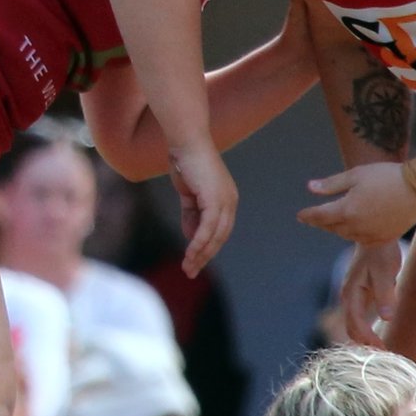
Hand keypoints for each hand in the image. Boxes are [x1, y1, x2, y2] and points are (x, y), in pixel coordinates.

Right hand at [166, 142, 237, 275]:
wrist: (186, 144)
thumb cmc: (186, 163)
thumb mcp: (188, 193)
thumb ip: (191, 214)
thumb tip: (192, 236)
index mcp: (225, 200)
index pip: (219, 230)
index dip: (207, 247)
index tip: (194, 261)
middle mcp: (229, 202)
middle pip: (220, 237)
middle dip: (205, 256)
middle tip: (191, 271)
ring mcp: (225, 201)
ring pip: (215, 235)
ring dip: (201, 253)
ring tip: (188, 267)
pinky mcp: (215, 200)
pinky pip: (208, 227)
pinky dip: (199, 241)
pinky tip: (191, 252)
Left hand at [299, 163, 415, 244]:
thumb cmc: (387, 176)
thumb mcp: (356, 175)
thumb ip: (331, 184)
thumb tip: (310, 188)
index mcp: (346, 210)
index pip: (319, 216)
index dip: (308, 215)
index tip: (300, 215)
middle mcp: (357, 226)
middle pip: (331, 227)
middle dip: (321, 221)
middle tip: (314, 218)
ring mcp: (372, 234)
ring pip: (346, 235)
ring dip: (337, 228)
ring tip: (332, 222)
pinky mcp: (386, 238)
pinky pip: (363, 240)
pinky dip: (355, 234)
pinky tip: (354, 229)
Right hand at [338, 238, 403, 344]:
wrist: (375, 236)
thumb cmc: (381, 253)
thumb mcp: (385, 273)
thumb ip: (385, 294)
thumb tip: (386, 317)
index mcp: (351, 294)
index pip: (355, 323)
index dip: (368, 339)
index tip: (383, 351)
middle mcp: (348, 298)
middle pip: (351, 328)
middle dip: (364, 343)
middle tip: (385, 357)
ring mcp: (353, 298)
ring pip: (354, 325)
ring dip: (365, 339)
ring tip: (383, 350)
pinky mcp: (361, 296)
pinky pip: (360, 319)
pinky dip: (368, 330)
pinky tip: (380, 336)